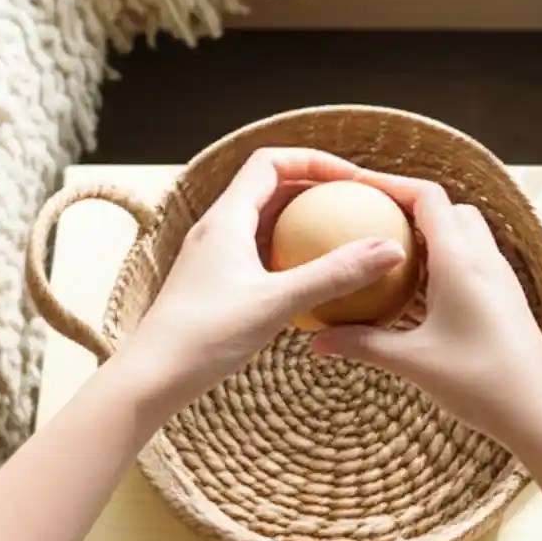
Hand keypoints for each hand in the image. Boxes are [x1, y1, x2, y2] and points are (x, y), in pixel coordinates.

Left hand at [114, 148, 406, 411]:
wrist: (151, 379)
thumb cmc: (205, 338)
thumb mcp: (277, 303)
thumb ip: (334, 274)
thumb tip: (390, 249)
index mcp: (226, 218)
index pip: (271, 162)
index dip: (314, 161)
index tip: (352, 180)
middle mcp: (216, 228)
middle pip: (268, 187)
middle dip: (313, 188)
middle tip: (354, 206)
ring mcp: (212, 256)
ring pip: (262, 221)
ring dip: (301, 222)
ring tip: (340, 238)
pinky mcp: (213, 283)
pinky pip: (257, 252)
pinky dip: (288, 254)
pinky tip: (312, 282)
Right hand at [311, 173, 541, 444]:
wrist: (541, 416)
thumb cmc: (480, 384)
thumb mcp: (412, 362)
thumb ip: (362, 344)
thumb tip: (316, 340)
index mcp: (461, 261)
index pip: (428, 197)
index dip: (391, 185)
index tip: (356, 189)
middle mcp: (484, 260)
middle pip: (448, 209)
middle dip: (410, 208)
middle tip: (371, 224)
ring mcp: (499, 279)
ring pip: (463, 235)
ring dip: (428, 238)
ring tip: (389, 259)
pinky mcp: (505, 300)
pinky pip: (471, 264)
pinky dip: (442, 264)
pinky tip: (417, 297)